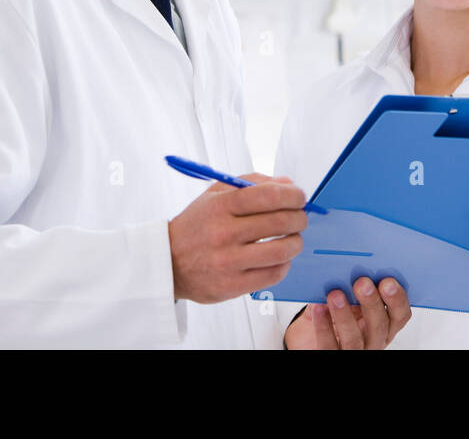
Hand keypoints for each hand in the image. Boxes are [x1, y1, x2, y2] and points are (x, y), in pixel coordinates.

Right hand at [168, 173, 307, 303]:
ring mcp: (228, 262)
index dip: (292, 195)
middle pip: (280, 222)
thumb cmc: (196, 226)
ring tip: (293, 238)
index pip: (269, 196)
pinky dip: (284, 264)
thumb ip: (251, 183)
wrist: (167, 263)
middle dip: (300, 218)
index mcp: (220, 206)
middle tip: (300, 217)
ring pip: (282, 250)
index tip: (299, 197)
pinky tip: (279, 257)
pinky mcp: (232, 286)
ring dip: (296, 242)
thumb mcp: (215, 194)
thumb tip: (287, 183)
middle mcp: (224, 233)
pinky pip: (274, 274)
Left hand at [283, 276, 411, 348]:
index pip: (400, 315)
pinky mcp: (334, 357)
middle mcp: (373, 340)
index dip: (397, 300)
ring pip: (354, 339)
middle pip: (380, 326)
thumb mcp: (347, 300)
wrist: (309, 341)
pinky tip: (319, 309)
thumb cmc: (333, 318)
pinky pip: (329, 345)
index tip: (388, 281)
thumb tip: (346, 263)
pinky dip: (323, 326)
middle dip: (372, 303)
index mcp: (384, 324)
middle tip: (362, 283)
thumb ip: (350, 286)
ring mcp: (355, 352)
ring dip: (345, 315)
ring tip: (335, 294)